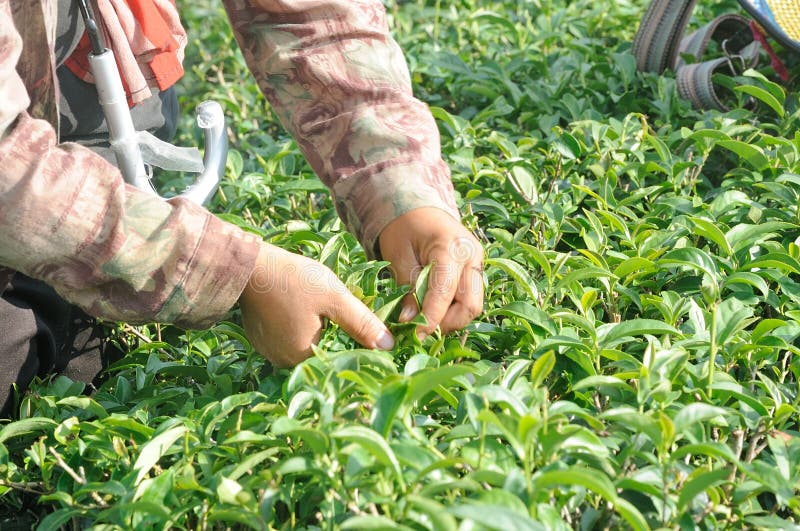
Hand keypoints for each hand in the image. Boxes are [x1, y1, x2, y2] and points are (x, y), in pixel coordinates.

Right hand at [239, 243, 394, 367]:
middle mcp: (283, 362)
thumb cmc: (293, 279)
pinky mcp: (260, 338)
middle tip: (335, 309)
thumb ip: (361, 323)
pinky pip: (287, 338)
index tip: (358, 323)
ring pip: (304, 345)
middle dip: (334, 334)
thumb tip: (389, 346)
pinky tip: (300, 307)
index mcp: (302, 357)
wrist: (249, 265)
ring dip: (315, 330)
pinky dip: (297, 326)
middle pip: (321, 352)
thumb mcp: (334, 297)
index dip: (353, 342)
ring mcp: (269, 351)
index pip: (338, 358)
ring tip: (317, 307)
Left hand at [378, 207, 483, 338]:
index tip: (414, 335)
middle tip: (420, 330)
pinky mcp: (476, 270)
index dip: (430, 319)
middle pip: (470, 305)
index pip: (445, 293)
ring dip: (451, 319)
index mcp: (451, 247)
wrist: (416, 210)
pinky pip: (470, 298)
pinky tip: (434, 310)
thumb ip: (407, 288)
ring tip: (426, 321)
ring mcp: (478, 263)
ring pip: (473, 306)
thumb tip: (409, 321)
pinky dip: (453, 310)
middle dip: (446, 323)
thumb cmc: (403, 229)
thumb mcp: (398, 257)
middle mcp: (472, 256)